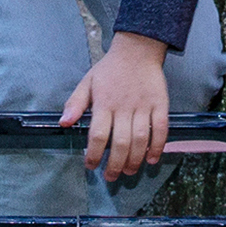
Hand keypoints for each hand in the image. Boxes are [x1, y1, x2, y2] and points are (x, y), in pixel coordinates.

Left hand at [60, 32, 170, 181]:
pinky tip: (152, 159)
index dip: (93, 154)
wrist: (138, 50)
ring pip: (140, 139)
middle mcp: (124, 107)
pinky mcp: (160, 104)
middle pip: (120, 143)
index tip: (91, 166)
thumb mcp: (87, 82)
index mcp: (104, 103)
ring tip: (129, 171)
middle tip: (111, 177)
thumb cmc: (110, 68)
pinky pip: (161, 129)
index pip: (97, 135)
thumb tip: (64, 123)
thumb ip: (75, 103)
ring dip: (135, 159)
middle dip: (115, 164)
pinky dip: (158, 146)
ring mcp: (144, 106)